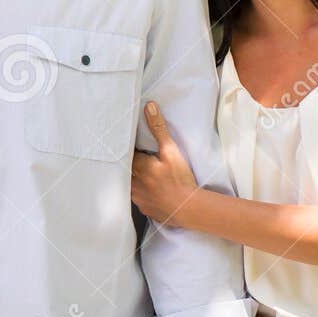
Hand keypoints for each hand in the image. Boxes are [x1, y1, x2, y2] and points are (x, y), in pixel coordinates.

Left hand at [130, 102, 197, 220]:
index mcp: (138, 167)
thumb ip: (158, 129)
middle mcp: (134, 183)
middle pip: (128, 170)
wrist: (189, 209)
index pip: (127, 154)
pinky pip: (140, 200)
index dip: (132, 150)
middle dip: (134, 165)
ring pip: (132, 186)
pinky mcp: (145, 209)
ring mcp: (139, 198)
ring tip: (150, 177)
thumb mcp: (171, 151)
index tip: (137, 147)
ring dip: (137, 180)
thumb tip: (149, 107)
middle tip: (145, 162)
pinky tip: (154, 193)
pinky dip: (145, 195)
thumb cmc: (180, 180)